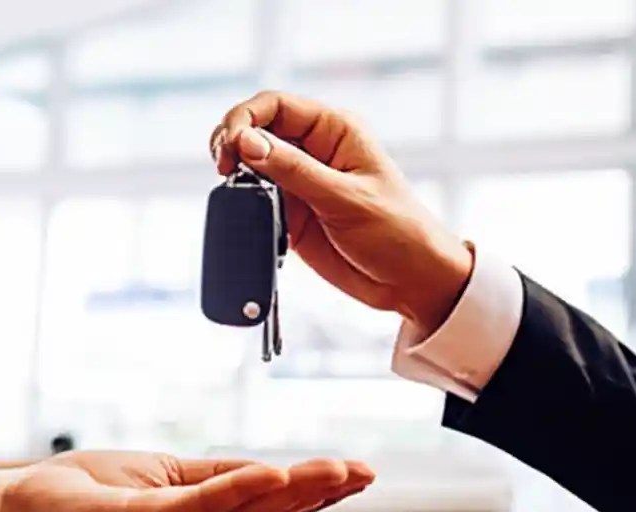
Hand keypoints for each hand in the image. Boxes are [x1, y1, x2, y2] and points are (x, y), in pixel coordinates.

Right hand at [210, 91, 473, 332]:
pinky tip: (244, 216)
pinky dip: (242, 206)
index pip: (276, 105)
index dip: (245, 118)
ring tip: (232, 192)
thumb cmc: (397, 231)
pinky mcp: (291, 215)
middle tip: (223, 168)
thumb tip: (246, 142)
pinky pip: (255, 202)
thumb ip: (293, 170)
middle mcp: (314, 151)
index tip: (231, 145)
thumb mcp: (345, 198)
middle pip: (255, 130)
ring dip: (234, 176)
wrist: (411, 282)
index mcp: (334, 130)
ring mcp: (300, 183)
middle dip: (231, 143)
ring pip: (250, 166)